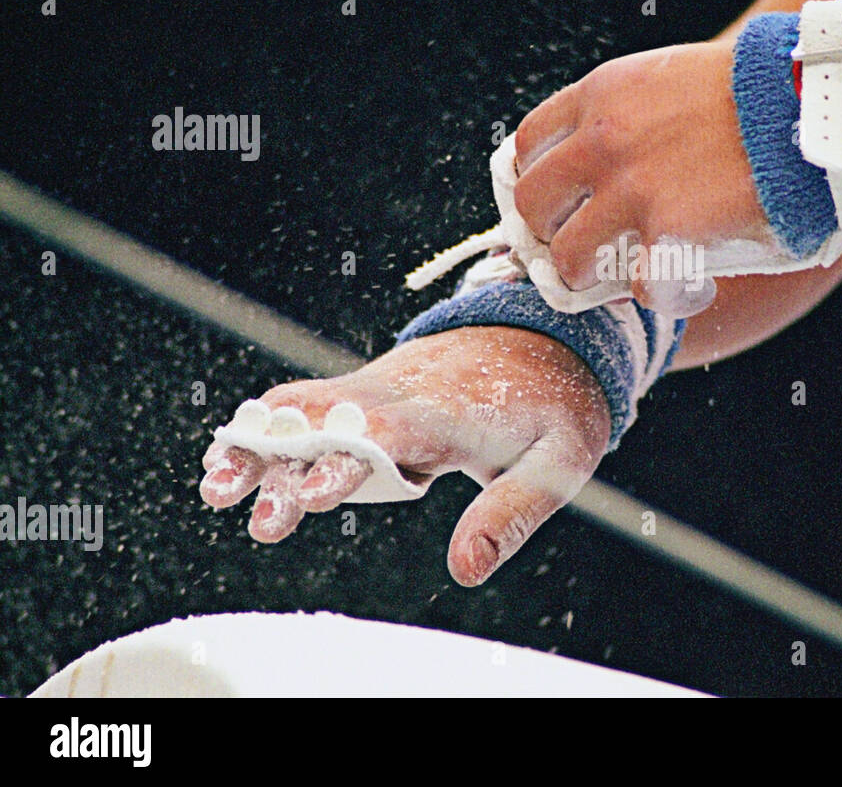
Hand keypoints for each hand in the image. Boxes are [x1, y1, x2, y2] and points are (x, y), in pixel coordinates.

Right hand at [199, 326, 610, 585]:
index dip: (349, 464)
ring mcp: (378, 387)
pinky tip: (229, 454)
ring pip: (307, 409)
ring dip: (260, 444)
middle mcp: (402, 395)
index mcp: (448, 414)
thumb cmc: (553, 409)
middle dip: (286, 466)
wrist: (543, 339)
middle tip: (249, 513)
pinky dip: (267, 424)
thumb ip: (512, 514)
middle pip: (333, 426)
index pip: (390, 437)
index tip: (310, 496)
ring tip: (214, 486)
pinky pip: (308, 400)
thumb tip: (465, 571)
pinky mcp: (364, 389)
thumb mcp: (556, 463)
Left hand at [512, 39, 776, 315]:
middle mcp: (603, 140)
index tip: (558, 199)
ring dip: (590, 276)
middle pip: (533, 203)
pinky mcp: (670, 229)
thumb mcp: (672, 77)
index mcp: (602, 94)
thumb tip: (619, 155)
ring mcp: (632, 187)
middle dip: (548, 232)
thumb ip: (633, 111)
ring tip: (620, 278)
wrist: (806, 96)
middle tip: (578, 244)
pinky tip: (686, 287)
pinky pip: (637, 286)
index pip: (530, 142)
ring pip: (568, 257)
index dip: (537, 178)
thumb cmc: (755, 87)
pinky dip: (660, 295)